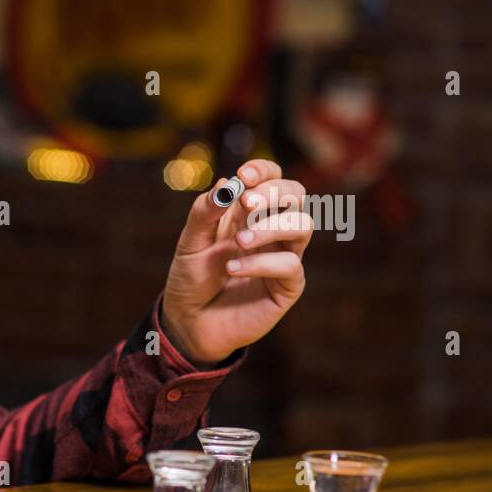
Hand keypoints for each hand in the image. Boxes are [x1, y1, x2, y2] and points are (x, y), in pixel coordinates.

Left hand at [160, 159, 310, 365]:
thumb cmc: (192, 278)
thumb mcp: (190, 242)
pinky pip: (290, 265)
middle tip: (246, 202)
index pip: (271, 179)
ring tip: (239, 241)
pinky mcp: (287, 286)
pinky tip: (233, 268)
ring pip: (303, 226)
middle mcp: (272, 230)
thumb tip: (225, 184)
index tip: (244, 175)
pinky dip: (261, 263)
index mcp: (248, 213)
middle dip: (275, 192)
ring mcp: (282, 257)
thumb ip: (204, 213)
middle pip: (296, 196)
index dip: (264, 171)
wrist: (189, 320)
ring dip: (271, 227)